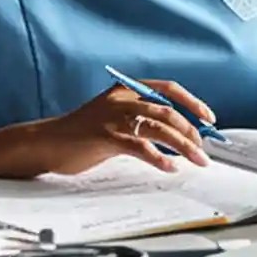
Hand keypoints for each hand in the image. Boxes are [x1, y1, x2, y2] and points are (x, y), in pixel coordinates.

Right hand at [40, 82, 215, 174]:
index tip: (210, 119)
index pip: (169, 89)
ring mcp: (112, 117)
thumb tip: (180, 135)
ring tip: (197, 160)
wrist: (46, 143)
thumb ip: (142, 120)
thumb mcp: (115, 119)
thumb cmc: (83, 133)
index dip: (192, 102)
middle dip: (191, 131)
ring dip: (183, 145)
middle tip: (203, 150)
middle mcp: (122, 99)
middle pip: (168, 111)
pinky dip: (159, 158)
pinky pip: (140, 147)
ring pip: (158, 127)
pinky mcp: (104, 137)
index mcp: (126, 90)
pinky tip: (170, 167)